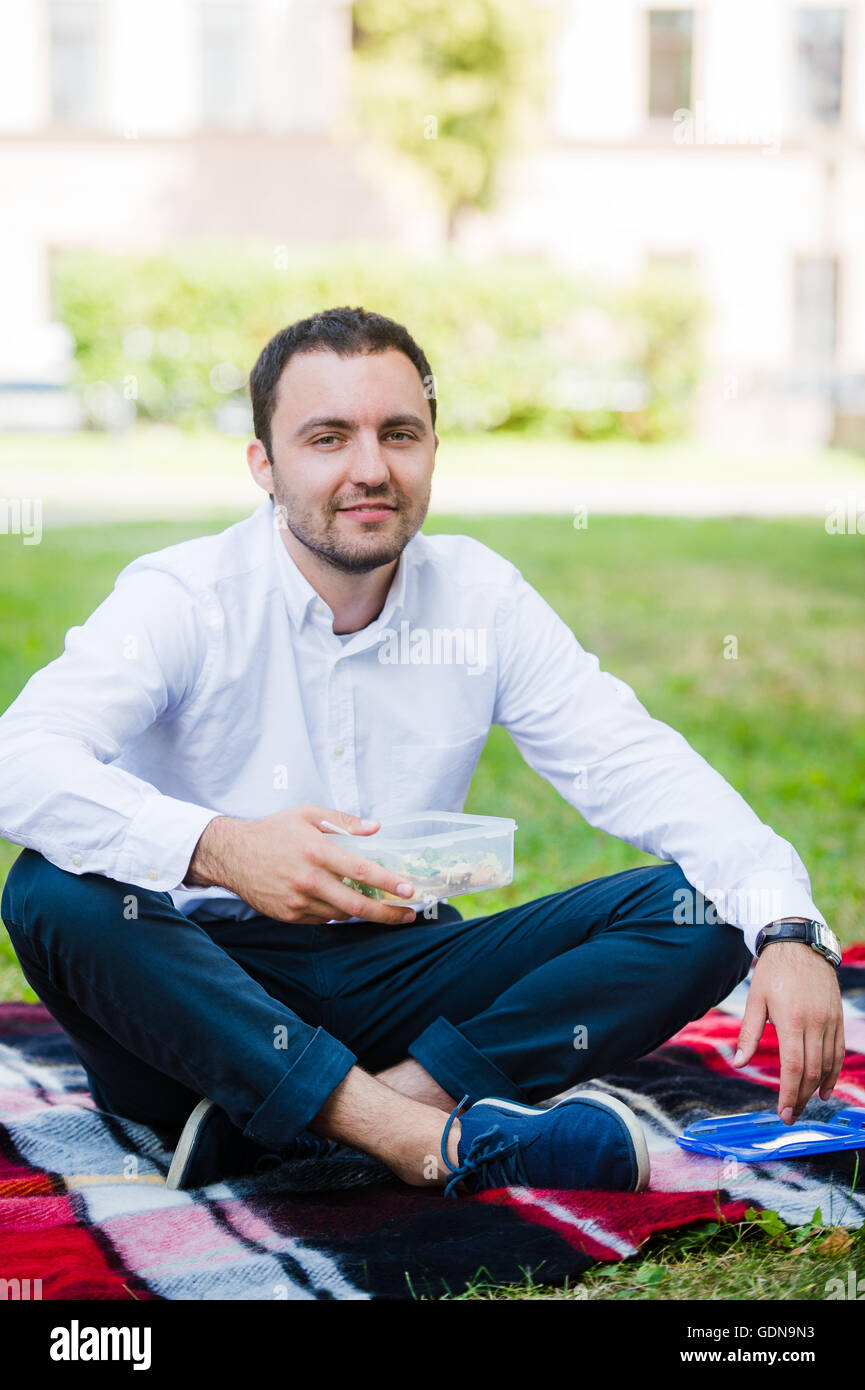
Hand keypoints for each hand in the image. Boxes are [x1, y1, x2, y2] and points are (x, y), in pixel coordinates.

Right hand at [186, 804, 417, 925]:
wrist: (232, 855)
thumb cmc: (273, 831)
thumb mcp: (308, 815)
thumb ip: (344, 822)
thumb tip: (376, 828)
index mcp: (316, 851)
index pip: (361, 871)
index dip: (388, 883)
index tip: (408, 890)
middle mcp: (309, 880)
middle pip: (357, 905)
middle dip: (388, 914)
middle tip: (408, 915)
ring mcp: (298, 902)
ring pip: (341, 914)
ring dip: (361, 912)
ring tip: (377, 906)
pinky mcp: (289, 916)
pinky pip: (323, 919)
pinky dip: (336, 912)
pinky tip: (340, 901)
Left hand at [732, 940, 844, 1122]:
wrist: (799, 945)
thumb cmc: (772, 972)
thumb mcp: (755, 1000)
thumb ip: (749, 1034)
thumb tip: (740, 1064)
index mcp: (792, 1020)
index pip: (794, 1067)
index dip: (789, 1093)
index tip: (784, 1112)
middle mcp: (815, 1023)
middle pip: (813, 1071)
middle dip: (801, 1097)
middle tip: (791, 1115)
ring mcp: (830, 1021)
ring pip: (828, 1064)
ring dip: (818, 1089)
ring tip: (804, 1103)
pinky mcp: (837, 1018)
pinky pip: (838, 1052)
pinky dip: (834, 1073)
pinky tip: (825, 1088)